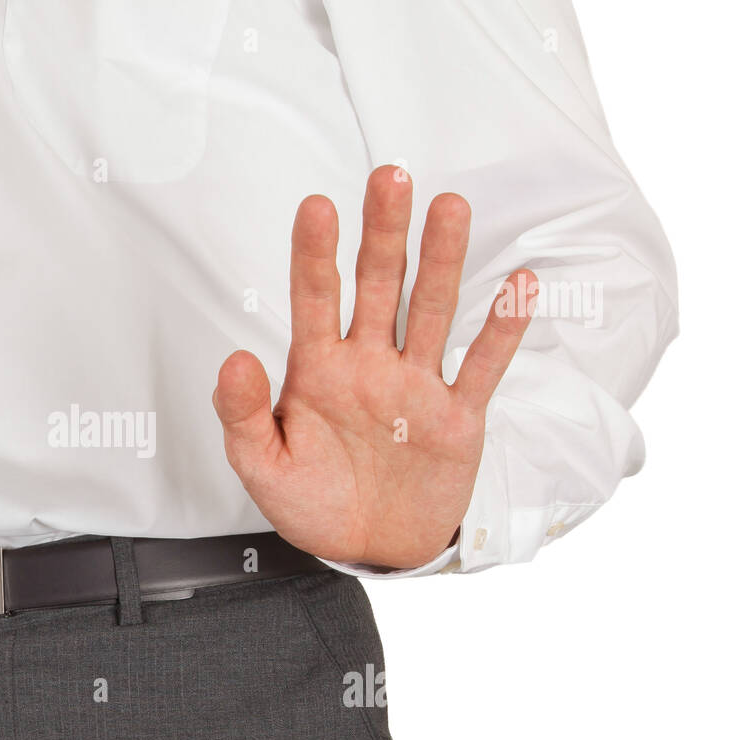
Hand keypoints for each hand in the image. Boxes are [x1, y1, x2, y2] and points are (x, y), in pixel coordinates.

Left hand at [213, 166, 537, 568]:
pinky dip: (502, 330)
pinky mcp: (457, 417)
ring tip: (449, 208)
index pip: (314, 299)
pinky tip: (518, 285)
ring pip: (431, 311)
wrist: (368, 551)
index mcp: (317, 371)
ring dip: (441, 261)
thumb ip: (243, 416)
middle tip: (389, 176)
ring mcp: (415, 386)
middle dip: (383, 234)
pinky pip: (482, 367)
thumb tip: (235, 359)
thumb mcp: (262, 467)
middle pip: (378, 286)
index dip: (315, 255)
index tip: (316, 207)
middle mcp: (369, 365)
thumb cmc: (312, 503)